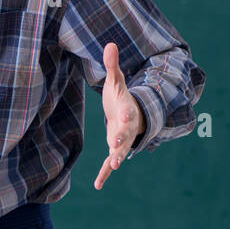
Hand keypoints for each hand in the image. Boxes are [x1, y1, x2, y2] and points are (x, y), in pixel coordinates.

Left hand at [94, 42, 143, 189]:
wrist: (131, 113)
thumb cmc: (121, 97)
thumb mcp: (116, 81)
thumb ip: (112, 65)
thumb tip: (110, 43)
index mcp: (127, 111)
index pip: (128, 113)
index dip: (127, 116)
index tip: (126, 117)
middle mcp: (126, 129)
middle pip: (125, 135)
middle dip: (122, 141)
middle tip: (119, 148)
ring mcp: (121, 141)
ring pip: (120, 151)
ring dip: (116, 159)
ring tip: (114, 167)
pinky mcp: (114, 150)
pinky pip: (109, 163)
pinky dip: (104, 174)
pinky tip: (98, 185)